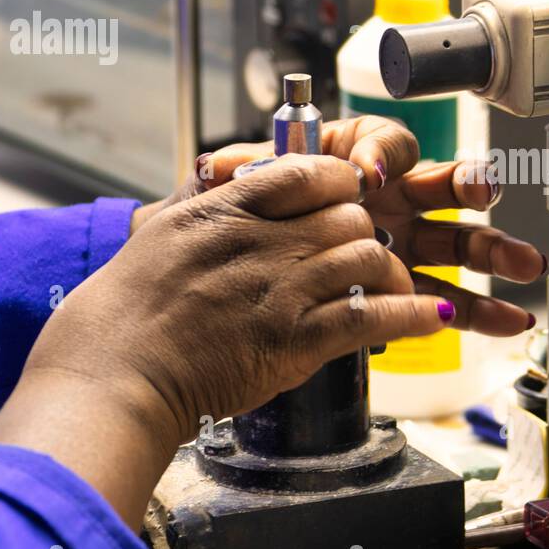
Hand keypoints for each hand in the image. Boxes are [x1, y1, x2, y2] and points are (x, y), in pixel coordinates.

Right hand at [0, 153, 454, 524]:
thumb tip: (220, 172)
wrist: (112, 377)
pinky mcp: (293, 341)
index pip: (308, 172)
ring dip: (392, 272)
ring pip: (366, 256)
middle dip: (366, 231)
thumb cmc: (122, 314)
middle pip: (348, 214)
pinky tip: (437, 317)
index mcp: (226, 210)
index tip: (349, 195)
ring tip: (398, 286)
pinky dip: (412, 315)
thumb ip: (200, 200)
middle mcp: (259, 243)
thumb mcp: (159, 234)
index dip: (340, 182)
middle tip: (368, 249)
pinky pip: (371, 316)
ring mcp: (279, 291)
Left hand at [148, 116, 547, 335]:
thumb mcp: (238, 198)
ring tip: (521, 262)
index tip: (369, 173)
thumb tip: (220, 167)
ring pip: (455, 242)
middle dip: (464, 185)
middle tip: (480, 190)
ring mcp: (403, 244)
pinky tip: (508, 321)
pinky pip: (447, 298)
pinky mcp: (407, 288)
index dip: (382, 154)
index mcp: (353, 164)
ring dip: (492, 249)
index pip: (382, 144)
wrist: (237, 288)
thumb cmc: (246, 230)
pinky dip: (480, 310)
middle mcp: (388, 200)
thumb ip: (238, 177)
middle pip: (437, 186)